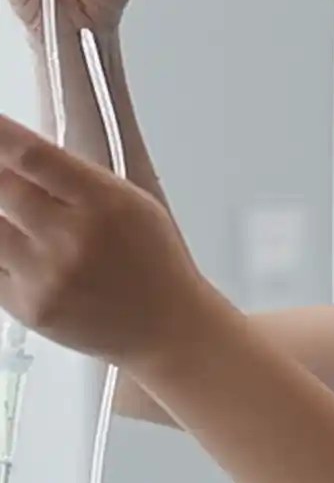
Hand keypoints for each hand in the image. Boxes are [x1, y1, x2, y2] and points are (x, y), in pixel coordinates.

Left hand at [0, 114, 219, 370]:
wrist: (167, 326)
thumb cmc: (153, 262)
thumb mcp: (133, 205)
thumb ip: (77, 181)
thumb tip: (16, 157)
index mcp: (105, 202)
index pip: (32, 156)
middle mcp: (72, 236)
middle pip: (0, 188)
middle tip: (1, 176)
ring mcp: (45, 274)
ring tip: (18, 217)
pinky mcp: (26, 307)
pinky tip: (16, 246)